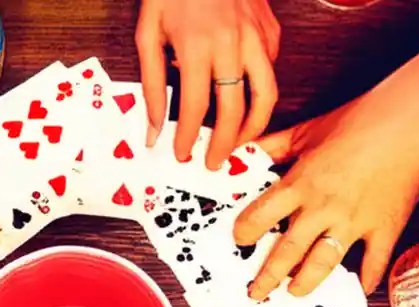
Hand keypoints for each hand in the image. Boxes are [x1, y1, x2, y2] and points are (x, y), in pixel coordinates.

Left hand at [136, 0, 279, 167]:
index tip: (181, 154)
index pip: (196, 108)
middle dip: (223, 145)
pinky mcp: (271, 31)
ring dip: (253, 127)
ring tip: (238, 143)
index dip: (188, 138)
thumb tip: (151, 128)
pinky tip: (244, 98)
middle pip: (235, 110)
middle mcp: (231, 45)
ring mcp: (256, 37)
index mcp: (197, 46)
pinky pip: (270, 70)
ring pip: (266, 95)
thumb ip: (150, 83)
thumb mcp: (148, 33)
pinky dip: (260, 90)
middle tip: (213, 162)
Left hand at [234, 98, 418, 298]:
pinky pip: (374, 262)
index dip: (246, 231)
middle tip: (256, 291)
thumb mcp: (307, 130)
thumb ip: (273, 145)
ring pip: (322, 264)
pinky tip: (359, 290)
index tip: (239, 240)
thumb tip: (242, 151)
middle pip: (287, 251)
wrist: (409, 122)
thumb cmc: (359, 120)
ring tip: (294, 293)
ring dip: (305, 283)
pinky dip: (368, 279)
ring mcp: (354, 222)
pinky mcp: (384, 228)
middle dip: (268, 275)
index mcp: (301, 184)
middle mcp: (323, 208)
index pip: (261, 215)